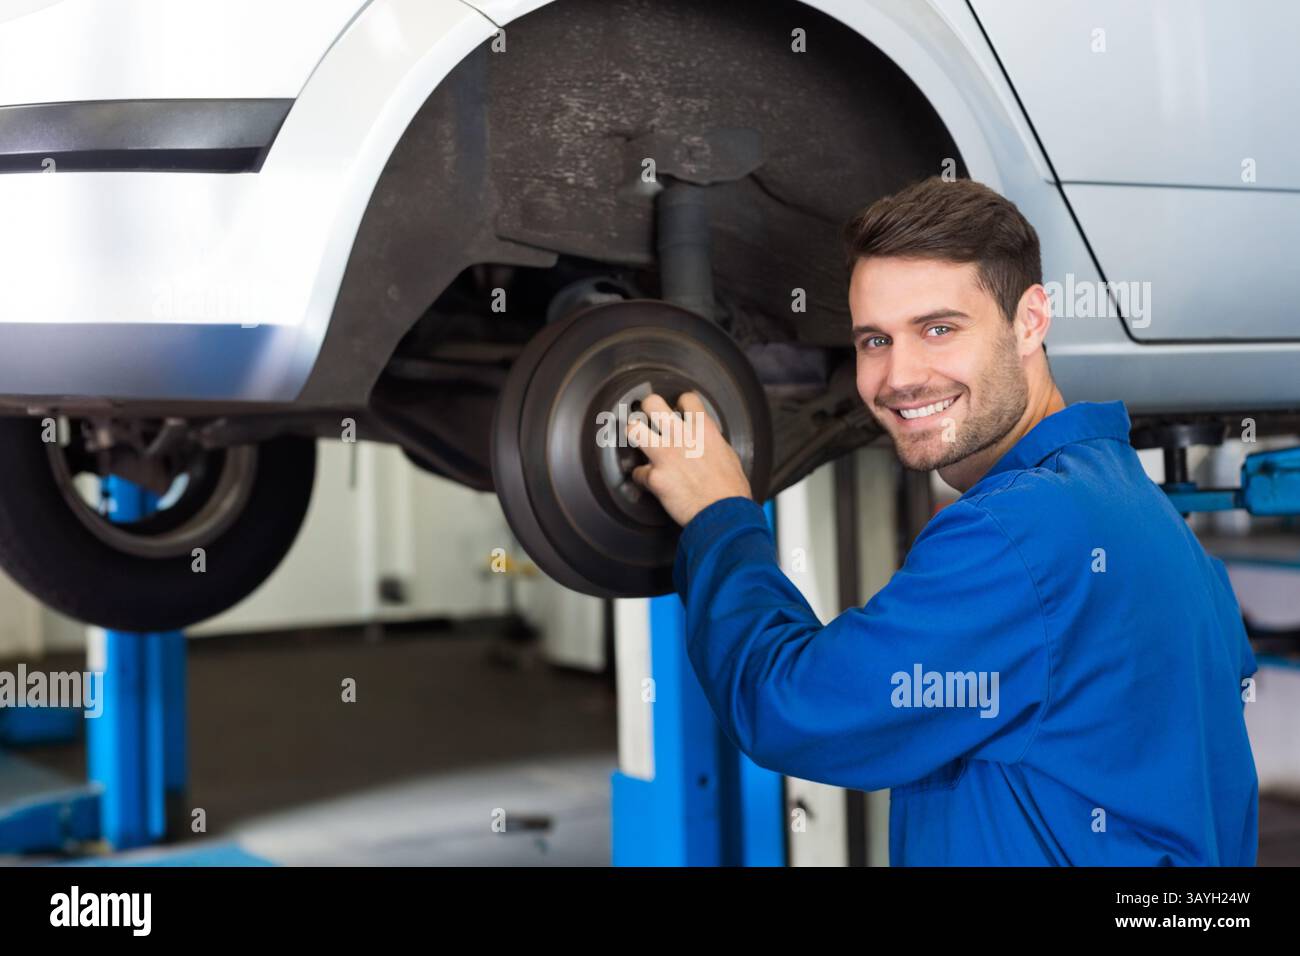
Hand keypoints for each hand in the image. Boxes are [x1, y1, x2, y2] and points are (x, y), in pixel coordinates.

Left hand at [625, 391, 751, 526]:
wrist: (724, 514)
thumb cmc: (730, 490)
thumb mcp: (729, 455)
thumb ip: (711, 442)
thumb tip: (706, 440)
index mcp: (703, 429)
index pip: (687, 399)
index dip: (680, 404)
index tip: (677, 412)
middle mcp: (682, 436)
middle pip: (651, 403)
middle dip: (647, 410)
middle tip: (648, 420)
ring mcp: (665, 455)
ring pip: (633, 429)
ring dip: (634, 436)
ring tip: (639, 443)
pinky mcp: (655, 477)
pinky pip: (637, 472)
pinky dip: (643, 479)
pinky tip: (651, 483)